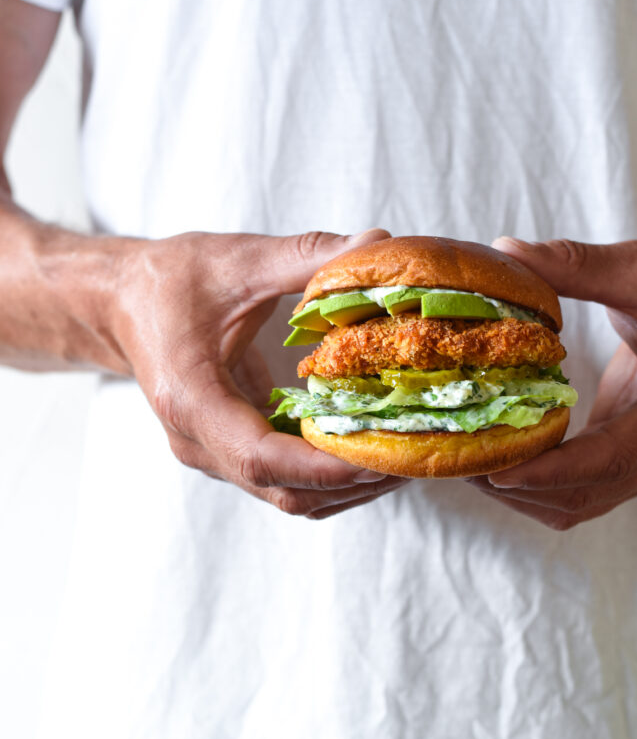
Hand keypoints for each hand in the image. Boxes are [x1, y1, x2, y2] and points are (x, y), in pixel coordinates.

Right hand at [112, 228, 406, 517]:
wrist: (119, 304)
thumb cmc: (166, 282)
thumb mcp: (236, 261)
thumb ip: (306, 257)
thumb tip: (377, 243)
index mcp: (190, 400)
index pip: (262, 458)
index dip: (326, 466)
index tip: (384, 455)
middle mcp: (197, 442)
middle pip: (282, 490)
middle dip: (352, 483)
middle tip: (415, 457)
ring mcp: (210, 454)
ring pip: (285, 495)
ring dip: (345, 487)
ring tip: (404, 458)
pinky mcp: (226, 451)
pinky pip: (282, 479)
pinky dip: (327, 474)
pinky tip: (368, 447)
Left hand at [466, 237, 636, 528]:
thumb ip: (579, 266)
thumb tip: (505, 253)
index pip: (609, 459)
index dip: (548, 470)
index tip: (494, 469)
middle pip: (582, 497)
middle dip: (517, 486)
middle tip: (462, 459)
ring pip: (580, 503)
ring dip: (524, 491)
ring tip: (472, 458)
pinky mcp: (636, 460)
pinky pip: (585, 489)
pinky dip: (541, 482)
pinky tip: (507, 451)